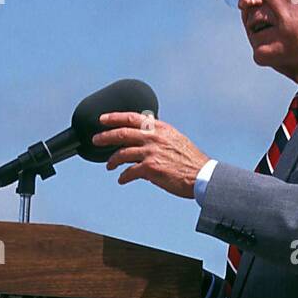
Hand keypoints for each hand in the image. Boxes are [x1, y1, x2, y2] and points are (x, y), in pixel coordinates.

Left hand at [92, 111, 208, 197]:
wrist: (202, 175)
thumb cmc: (192, 161)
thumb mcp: (176, 139)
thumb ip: (159, 136)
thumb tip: (144, 140)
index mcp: (159, 128)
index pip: (132, 117)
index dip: (114, 117)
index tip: (103, 119)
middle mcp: (153, 137)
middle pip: (121, 133)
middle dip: (105, 136)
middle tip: (95, 140)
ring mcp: (151, 152)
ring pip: (122, 153)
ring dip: (112, 160)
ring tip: (108, 165)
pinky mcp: (150, 168)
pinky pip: (130, 172)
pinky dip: (124, 177)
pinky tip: (121, 179)